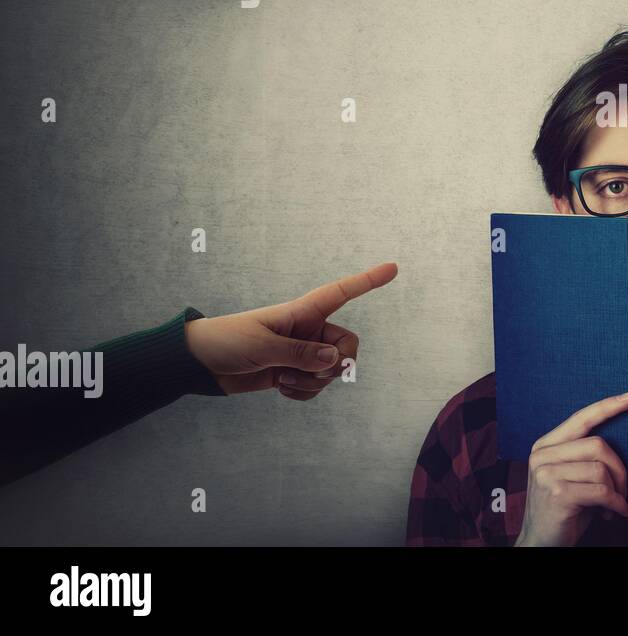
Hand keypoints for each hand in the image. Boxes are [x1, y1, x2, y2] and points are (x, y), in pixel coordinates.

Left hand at [183, 262, 396, 398]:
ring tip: (282, 378)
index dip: (368, 280)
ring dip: (312, 382)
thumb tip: (336, 362)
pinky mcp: (293, 373)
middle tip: (313, 371)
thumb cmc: (227, 342)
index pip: (342, 292)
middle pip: (347, 345)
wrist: (200, 365)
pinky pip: (316, 388)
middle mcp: (308, 330)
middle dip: (336, 365)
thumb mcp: (262, 347)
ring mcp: (302, 353)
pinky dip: (303, 393)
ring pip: (331, 371)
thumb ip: (300, 354)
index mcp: (302, 312)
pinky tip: (280, 388)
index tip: (394, 268)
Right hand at [515, 392, 627, 545]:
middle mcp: (542, 456)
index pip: (580, 419)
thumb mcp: (569, 477)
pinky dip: (616, 504)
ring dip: (618, 490)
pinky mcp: (557, 494)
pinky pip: (601, 492)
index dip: (606, 407)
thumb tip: (620, 446)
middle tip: (622, 491)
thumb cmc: (562, 510)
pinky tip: (616, 513)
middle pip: (598, 445)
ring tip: (615, 505)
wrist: (540, 543)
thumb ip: (585, 458)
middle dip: (619, 470)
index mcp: (545, 446)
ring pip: (601, 469)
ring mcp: (547, 474)